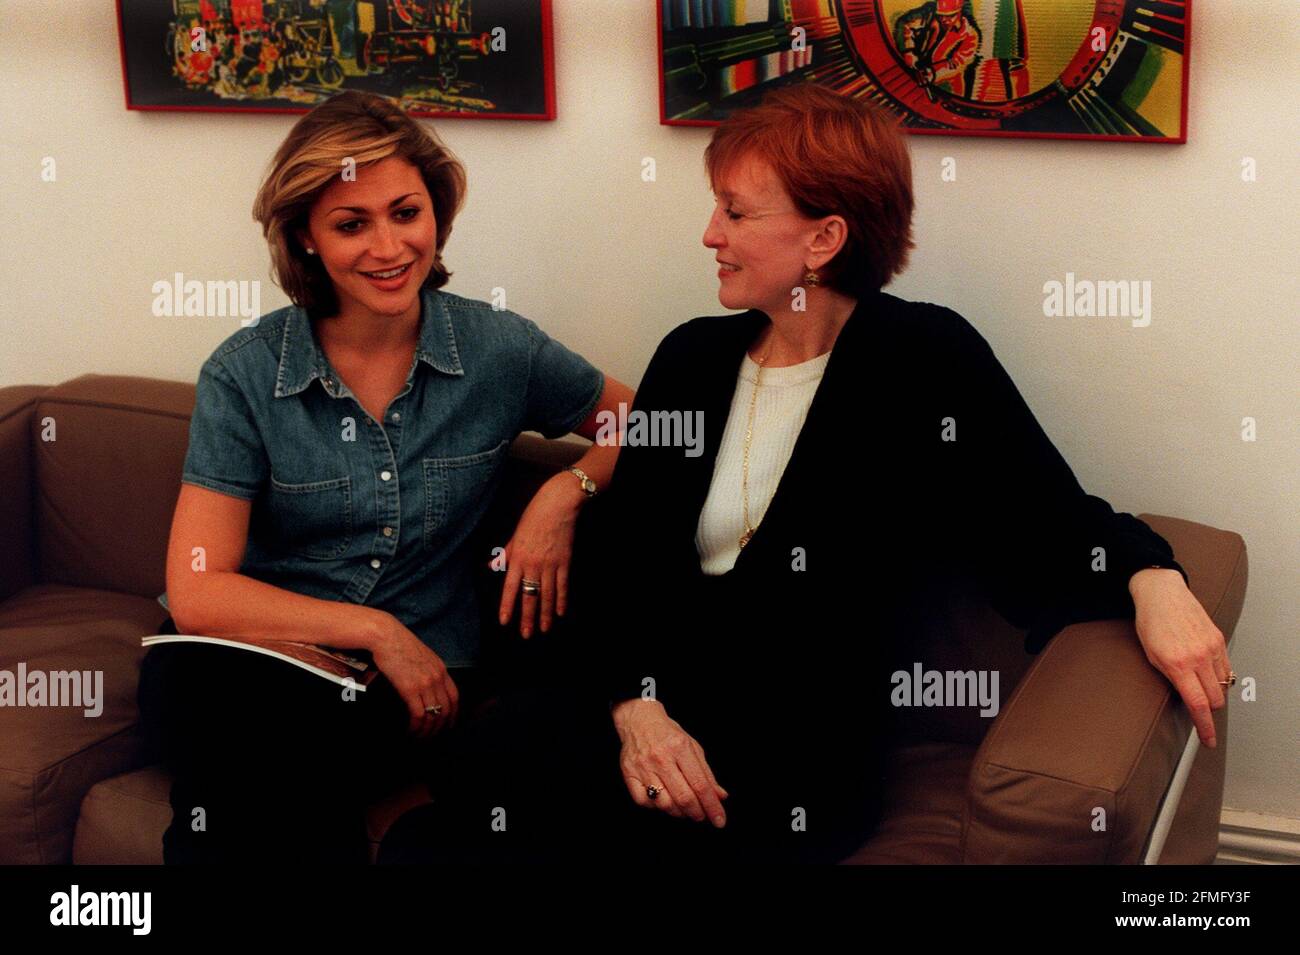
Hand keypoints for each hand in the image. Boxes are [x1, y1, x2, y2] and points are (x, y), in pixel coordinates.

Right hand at [370, 615, 458, 739]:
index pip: (455, 697)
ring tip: (418, 739)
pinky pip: (418, 715)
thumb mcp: (421, 656)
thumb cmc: (398, 644)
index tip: (447, 725)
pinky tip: (410, 732)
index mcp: (441, 669)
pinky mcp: (410, 688)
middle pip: (446, 709)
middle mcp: (437, 677)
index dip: (453, 714)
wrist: (385, 635)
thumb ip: (427, 671)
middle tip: (431, 738)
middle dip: (440, 728)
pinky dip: (415, 727)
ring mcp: (425, 683)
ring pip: (433, 716)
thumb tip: (425, 687)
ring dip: (426, 731)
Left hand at [495, 473, 584, 637]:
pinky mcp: (564, 562)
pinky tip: (561, 612)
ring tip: (544, 629)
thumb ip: (505, 554)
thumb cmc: (533, 516)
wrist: (557, 505)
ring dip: (546, 614)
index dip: (508, 605)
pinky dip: (562, 600)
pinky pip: (563, 585)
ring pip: (547, 594)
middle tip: (526, 635)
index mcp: (518, 557)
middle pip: (530, 596)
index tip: (505, 621)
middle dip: (528, 617)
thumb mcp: (515, 535)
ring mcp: (550, 564)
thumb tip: (491, 566)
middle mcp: (533, 564)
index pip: (510, 587)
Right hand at [611, 699, 728, 827]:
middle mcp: (661, 758)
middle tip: (702, 816)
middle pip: (683, 797)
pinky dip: (656, 808)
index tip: (719, 820)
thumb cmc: (668, 734)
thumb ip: (706, 774)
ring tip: (684, 809)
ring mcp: (643, 767)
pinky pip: (643, 802)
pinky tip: (663, 801)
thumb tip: (720, 797)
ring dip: (678, 813)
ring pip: (664, 804)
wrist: (639, 720)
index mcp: (680, 748)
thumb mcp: (692, 747)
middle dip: (697, 813)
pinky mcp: (628, 774)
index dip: (712, 806)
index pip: (700, 784)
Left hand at [1129, 568, 1230, 747]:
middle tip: (1198, 707)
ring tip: (1199, 684)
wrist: (1162, 594)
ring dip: (1214, 692)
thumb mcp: (1151, 656)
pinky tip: (1206, 671)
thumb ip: (1171, 679)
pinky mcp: (1219, 639)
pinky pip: (1227, 668)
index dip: (1205, 727)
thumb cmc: (1151, 623)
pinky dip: (1219, 676)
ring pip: (1223, 685)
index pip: (1198, 705)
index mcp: (1177, 664)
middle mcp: (1198, 657)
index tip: (1208, 740)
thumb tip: (1186, 698)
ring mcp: (1211, 648)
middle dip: (1208, 709)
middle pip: (1215, 699)